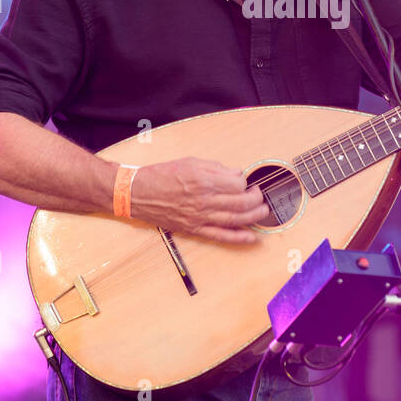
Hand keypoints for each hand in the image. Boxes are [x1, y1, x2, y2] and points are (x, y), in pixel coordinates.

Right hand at [128, 157, 268, 244]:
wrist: (137, 193)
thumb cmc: (162, 175)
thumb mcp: (190, 162)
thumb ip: (216, 168)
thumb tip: (236, 174)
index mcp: (203, 180)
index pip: (237, 184)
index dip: (245, 182)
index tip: (245, 181)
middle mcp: (204, 200)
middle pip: (241, 202)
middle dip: (256, 199)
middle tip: (259, 195)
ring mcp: (200, 217)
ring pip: (235, 219)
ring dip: (254, 216)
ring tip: (262, 211)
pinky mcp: (195, 229)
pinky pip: (221, 236)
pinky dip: (239, 238)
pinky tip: (252, 237)